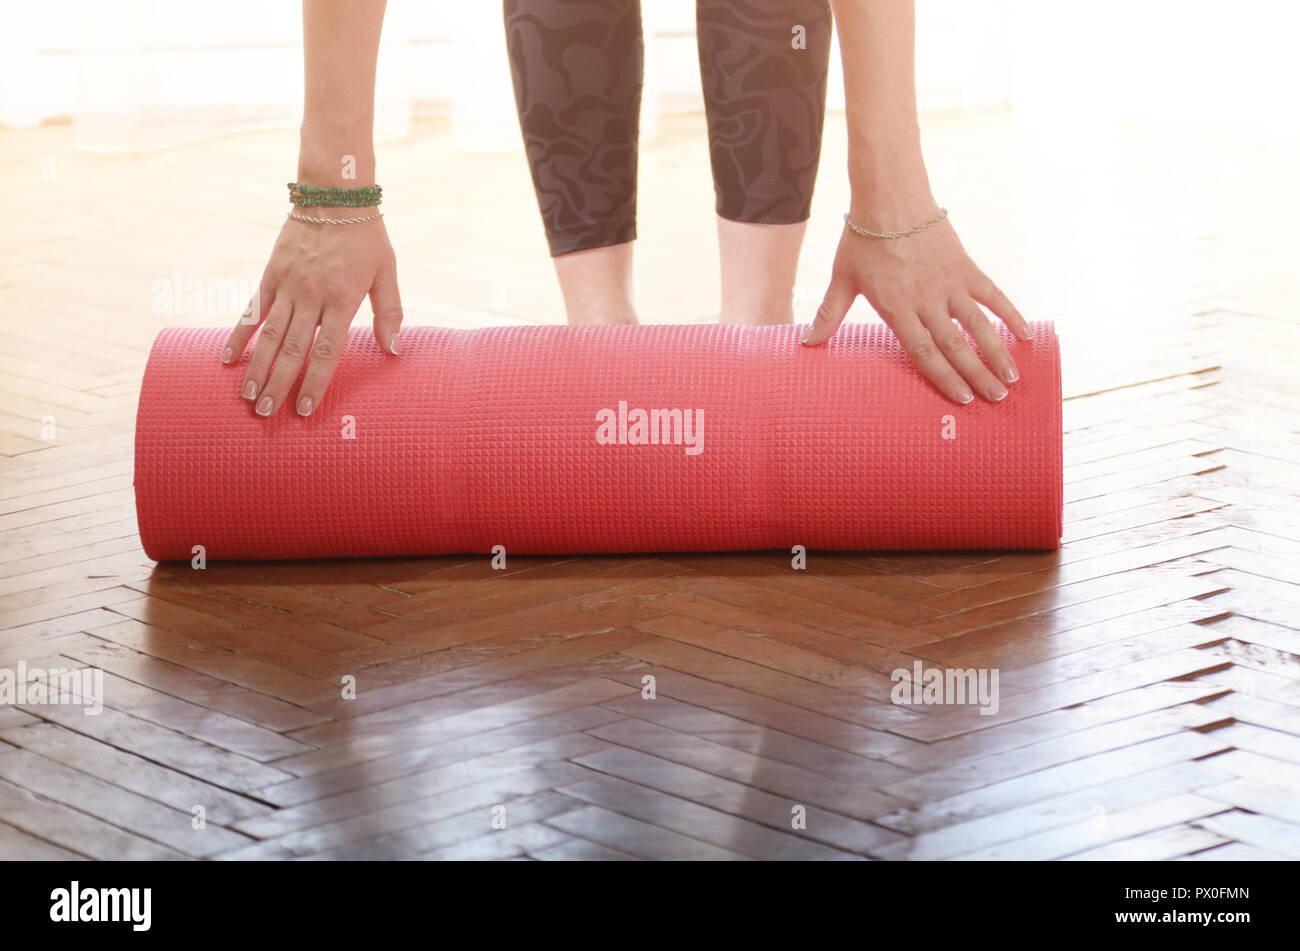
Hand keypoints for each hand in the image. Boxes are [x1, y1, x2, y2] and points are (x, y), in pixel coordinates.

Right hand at [220, 215, 402, 417]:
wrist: (333, 195)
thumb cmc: (366, 237)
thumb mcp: (387, 272)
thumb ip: (390, 313)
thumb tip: (394, 351)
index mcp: (342, 300)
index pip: (326, 351)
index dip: (315, 382)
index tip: (304, 409)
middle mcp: (311, 296)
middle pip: (292, 349)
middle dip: (279, 383)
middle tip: (266, 414)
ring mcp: (287, 285)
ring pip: (269, 334)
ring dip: (256, 367)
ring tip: (248, 396)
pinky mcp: (270, 274)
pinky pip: (252, 310)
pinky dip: (240, 334)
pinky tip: (228, 358)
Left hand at [802, 213, 1030, 404]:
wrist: (890, 196)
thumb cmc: (862, 239)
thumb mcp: (842, 279)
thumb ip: (829, 314)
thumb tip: (806, 344)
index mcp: (897, 308)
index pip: (924, 352)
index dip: (944, 377)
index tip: (962, 399)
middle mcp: (926, 300)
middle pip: (956, 345)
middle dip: (977, 375)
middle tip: (996, 399)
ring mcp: (948, 283)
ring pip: (979, 325)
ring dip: (998, 352)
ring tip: (1012, 378)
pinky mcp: (964, 266)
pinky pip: (992, 294)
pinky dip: (1010, 313)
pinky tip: (1026, 334)